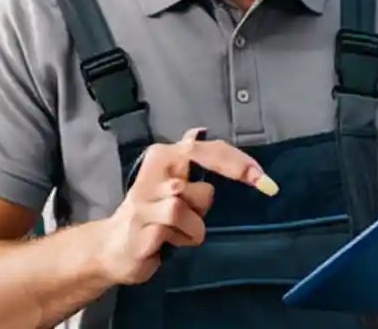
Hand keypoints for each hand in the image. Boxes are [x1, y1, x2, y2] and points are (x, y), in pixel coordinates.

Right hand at [97, 128, 274, 285]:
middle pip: (203, 165)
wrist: (113, 247)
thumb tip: (198, 131)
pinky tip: (170, 242)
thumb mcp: (169, 182)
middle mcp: (154, 170)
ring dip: (195, 223)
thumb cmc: (150, 214)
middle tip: (257, 185)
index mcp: (162, 156)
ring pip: (194, 201)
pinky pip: (185, 228)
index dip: (236, 160)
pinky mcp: (144, 224)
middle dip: (226, 178)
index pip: (204, 148)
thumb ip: (188, 160)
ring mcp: (146, 197)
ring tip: (179, 230)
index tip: (264, 178)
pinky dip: (185, 238)